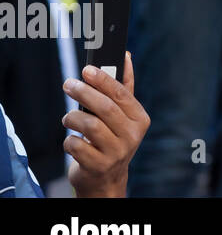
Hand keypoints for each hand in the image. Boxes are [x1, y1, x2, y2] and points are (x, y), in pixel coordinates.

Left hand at [61, 52, 149, 197]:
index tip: (87, 69)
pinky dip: (69, 141)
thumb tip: (126, 55)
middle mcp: (132, 135)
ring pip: (89, 125)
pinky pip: (76, 145)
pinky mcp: (98, 166)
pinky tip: (72, 141)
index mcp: (140, 119)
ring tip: (68, 118)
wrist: (106, 178)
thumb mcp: (122, 115)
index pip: (122, 94)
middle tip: (68, 83)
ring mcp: (116, 152)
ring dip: (72, 118)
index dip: (104, 80)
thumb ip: (123, 87)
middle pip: (105, 108)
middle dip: (84, 93)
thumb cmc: (112, 139)